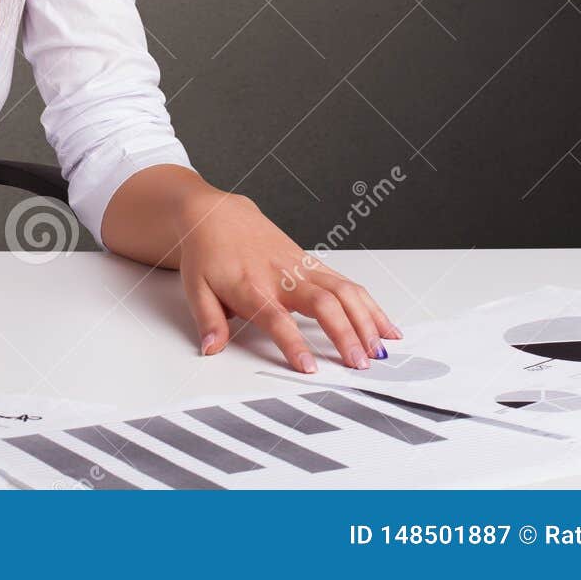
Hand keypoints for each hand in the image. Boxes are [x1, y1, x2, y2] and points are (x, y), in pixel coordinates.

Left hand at [176, 188, 402, 373]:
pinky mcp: (313, 263)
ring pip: (343, 290)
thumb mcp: (194, 286)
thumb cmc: (208, 251)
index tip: (309, 367)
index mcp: (251, 285)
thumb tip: (211, 348)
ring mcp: (301, 267)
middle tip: (359, 363)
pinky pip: (348, 284)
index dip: (293, 342)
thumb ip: (208, 320)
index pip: (276, 318)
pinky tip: (386, 327)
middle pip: (321, 302)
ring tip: (380, 350)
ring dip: (365, 320)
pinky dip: (370, 306)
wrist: (215, 214)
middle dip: (344, 333)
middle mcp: (281, 275)